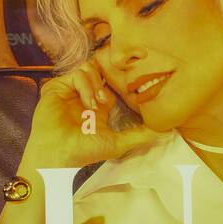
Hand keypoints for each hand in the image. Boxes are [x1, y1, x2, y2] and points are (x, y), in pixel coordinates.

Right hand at [24, 57, 161, 167]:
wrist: (59, 154)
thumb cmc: (84, 152)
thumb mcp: (117, 143)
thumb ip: (140, 136)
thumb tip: (165, 133)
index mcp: (98, 107)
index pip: (110, 85)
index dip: (119, 83)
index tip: (128, 90)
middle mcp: (84, 96)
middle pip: (99, 72)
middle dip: (107, 80)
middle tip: (107, 100)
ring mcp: (70, 91)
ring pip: (88, 69)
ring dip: (95, 85)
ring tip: (96, 104)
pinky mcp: (57, 87)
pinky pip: (76, 74)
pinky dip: (85, 86)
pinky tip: (86, 102)